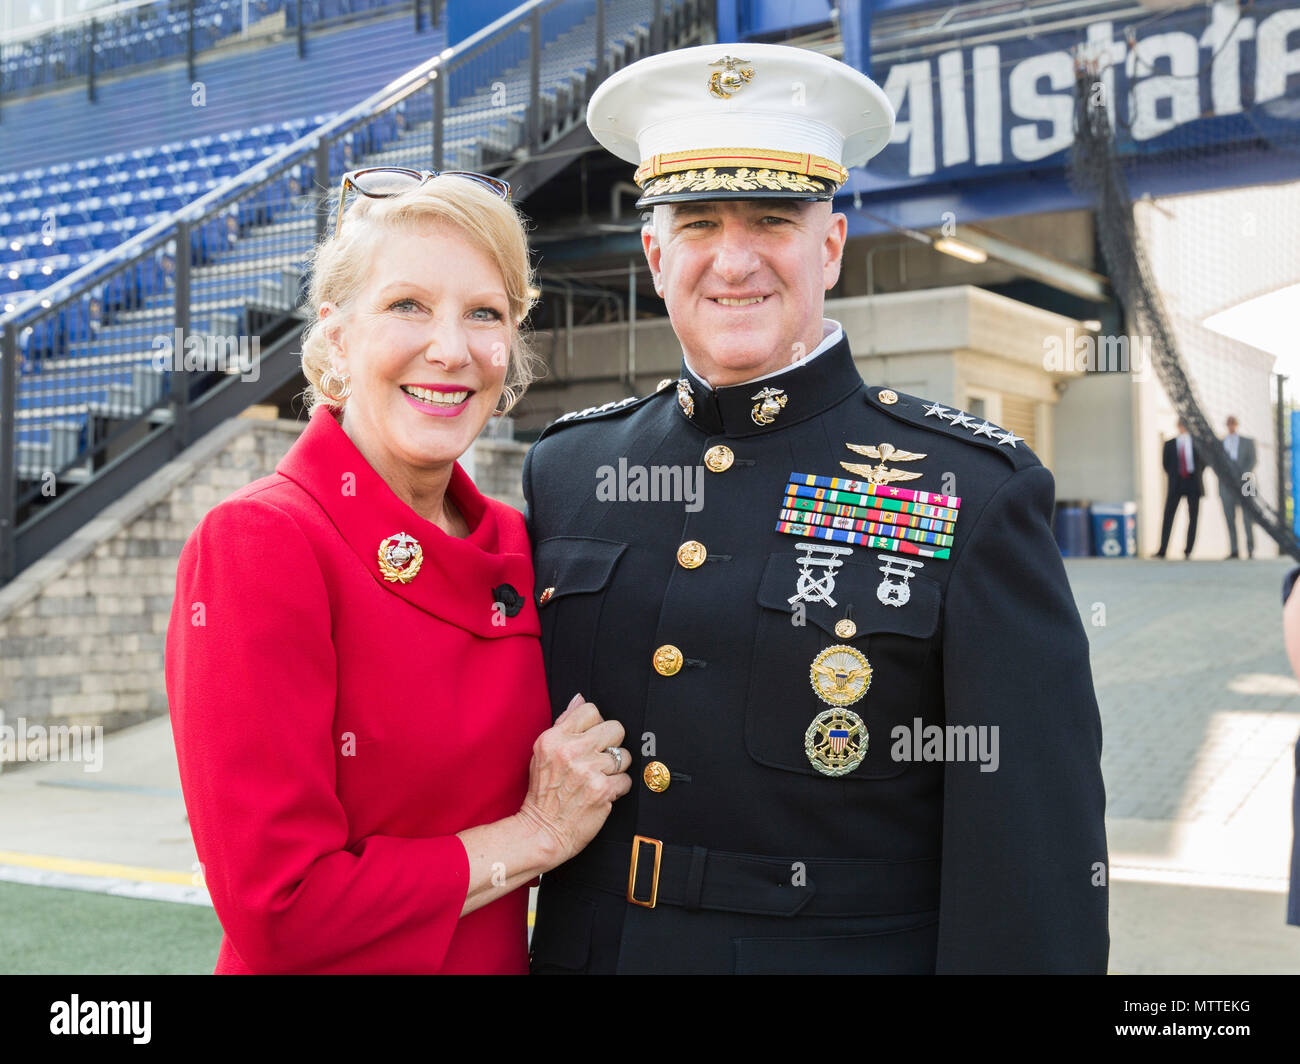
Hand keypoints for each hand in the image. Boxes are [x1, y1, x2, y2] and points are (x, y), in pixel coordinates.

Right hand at [516, 692, 631, 867]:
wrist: (541, 831)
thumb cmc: (543, 794)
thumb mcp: (543, 753)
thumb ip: (564, 725)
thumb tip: (579, 698)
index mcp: (554, 738)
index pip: (591, 710)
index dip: (597, 725)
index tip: (593, 739)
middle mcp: (571, 751)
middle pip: (615, 728)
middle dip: (612, 745)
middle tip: (600, 760)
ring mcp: (588, 770)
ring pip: (624, 756)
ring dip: (616, 769)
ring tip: (599, 779)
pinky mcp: (602, 790)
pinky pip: (626, 780)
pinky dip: (618, 788)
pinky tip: (603, 793)